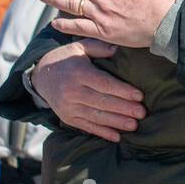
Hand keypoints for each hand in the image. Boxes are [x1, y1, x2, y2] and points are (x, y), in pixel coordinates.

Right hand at [31, 39, 145, 141]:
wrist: (41, 76)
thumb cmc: (66, 59)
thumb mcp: (80, 47)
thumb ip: (99, 47)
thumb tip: (118, 48)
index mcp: (78, 73)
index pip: (104, 84)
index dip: (122, 91)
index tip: (139, 96)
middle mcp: (72, 91)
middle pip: (102, 102)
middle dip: (124, 108)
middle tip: (142, 113)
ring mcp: (69, 107)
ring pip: (96, 117)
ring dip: (117, 122)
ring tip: (134, 125)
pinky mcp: (67, 118)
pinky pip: (87, 127)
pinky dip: (102, 133)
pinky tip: (117, 136)